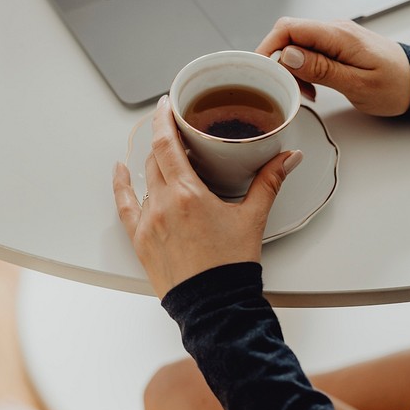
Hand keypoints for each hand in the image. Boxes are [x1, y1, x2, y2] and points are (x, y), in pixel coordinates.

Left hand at [113, 97, 302, 298]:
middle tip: (175, 127)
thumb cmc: (231, 267)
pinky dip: (121, 185)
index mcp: (188, 194)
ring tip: (163, 151)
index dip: (163, 118)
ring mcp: (148, 223)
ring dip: (153, 162)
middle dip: (164, 139)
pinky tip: (121, 171)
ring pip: (144, 179)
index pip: (166, 143)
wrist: (214, 306)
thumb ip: (269, 182)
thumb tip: (288, 158)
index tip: (166, 103)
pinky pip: (124, 205)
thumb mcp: (253, 219)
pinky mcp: (140, 240)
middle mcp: (162, 205)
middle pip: (156, 158)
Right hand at [257, 17, 409, 116]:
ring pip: (296, 46)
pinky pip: (308, 53)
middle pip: (287, 36)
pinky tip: (313, 89)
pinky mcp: (335, 47)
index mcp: (337, 35)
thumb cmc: (394, 85)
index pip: (289, 28)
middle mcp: (333, 31)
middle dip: (278, 62)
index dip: (268, 46)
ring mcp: (334, 38)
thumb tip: (288, 55)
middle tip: (286, 89)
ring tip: (306, 94)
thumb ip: (321, 69)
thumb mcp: (357, 83)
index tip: (260, 70)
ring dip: (291, 71)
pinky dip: (303, 71)